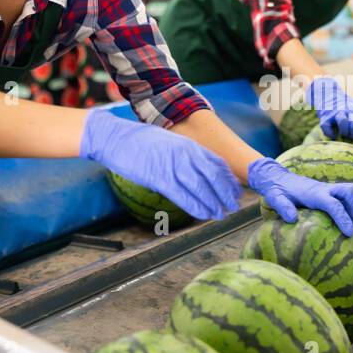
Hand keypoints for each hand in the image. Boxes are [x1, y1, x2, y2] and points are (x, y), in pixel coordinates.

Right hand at [81, 110, 240, 220]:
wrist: (117, 138)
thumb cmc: (142, 142)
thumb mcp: (171, 142)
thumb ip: (186, 155)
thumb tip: (198, 170)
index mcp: (189, 145)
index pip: (217, 163)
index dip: (228, 180)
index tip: (235, 191)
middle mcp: (185, 154)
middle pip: (213, 177)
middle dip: (226, 194)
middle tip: (232, 206)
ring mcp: (173, 166)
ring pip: (201, 188)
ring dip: (213, 203)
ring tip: (220, 214)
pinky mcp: (159, 178)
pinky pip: (183, 196)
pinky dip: (196, 206)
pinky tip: (203, 214)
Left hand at [247, 158, 352, 236]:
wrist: (278, 178)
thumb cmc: (277, 191)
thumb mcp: (275, 198)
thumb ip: (283, 207)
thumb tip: (292, 219)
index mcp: (313, 193)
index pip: (333, 204)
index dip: (343, 218)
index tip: (350, 233)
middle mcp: (325, 189)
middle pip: (349, 193)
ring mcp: (329, 189)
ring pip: (351, 193)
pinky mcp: (330, 192)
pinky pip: (348, 198)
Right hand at [305, 77, 352, 153]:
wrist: (330, 94)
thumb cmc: (348, 108)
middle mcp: (349, 112)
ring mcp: (337, 113)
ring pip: (342, 122)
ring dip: (344, 131)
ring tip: (344, 133)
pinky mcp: (325, 116)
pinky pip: (327, 127)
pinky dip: (330, 133)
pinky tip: (333, 135)